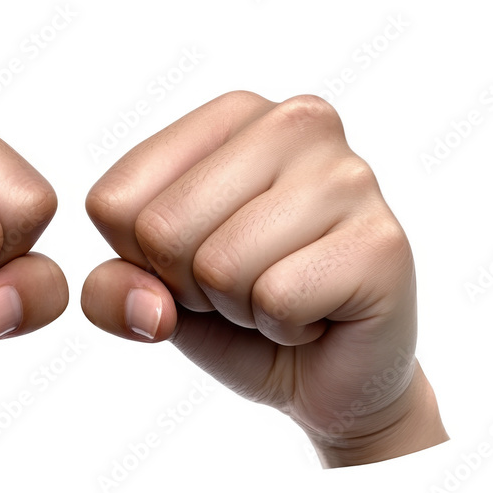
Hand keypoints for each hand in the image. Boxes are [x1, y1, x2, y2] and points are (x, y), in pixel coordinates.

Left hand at [81, 91, 447, 466]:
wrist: (327, 377)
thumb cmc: (236, 315)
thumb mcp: (151, 296)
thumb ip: (110, 292)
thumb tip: (152, 308)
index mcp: (231, 115)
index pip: (115, 199)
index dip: (140, 259)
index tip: (196, 261)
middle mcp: (296, 122)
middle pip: (162, 230)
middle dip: (190, 287)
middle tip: (245, 286)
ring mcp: (348, 175)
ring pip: (219, 265)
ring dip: (239, 309)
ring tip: (281, 295)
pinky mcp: (382, 240)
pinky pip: (277, 300)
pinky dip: (284, 330)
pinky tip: (319, 314)